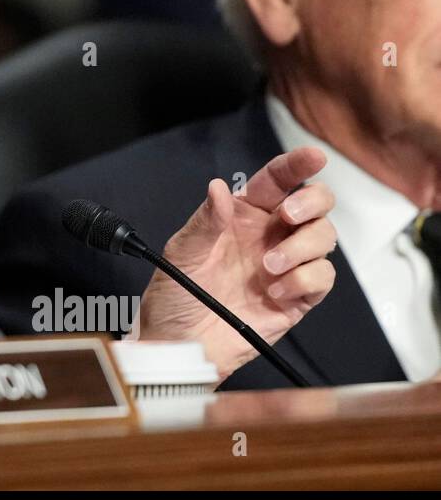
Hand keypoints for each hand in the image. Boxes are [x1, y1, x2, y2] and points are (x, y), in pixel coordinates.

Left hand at [134, 147, 336, 382]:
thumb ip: (204, 221)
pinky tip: (275, 292)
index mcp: (242, 215)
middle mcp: (270, 235)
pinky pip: (323, 278)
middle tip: (288, 216)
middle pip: (315, 204)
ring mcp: (287, 265)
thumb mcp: (180, 253)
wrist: (180, 342)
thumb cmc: (175, 293)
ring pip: (324, 238)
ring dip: (302, 246)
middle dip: (311, 202)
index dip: (297, 165)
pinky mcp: (298, 297)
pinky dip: (305, 280)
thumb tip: (218, 188)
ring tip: (269, 266)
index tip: (314, 157)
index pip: (276, 181)